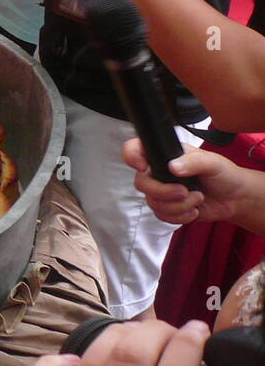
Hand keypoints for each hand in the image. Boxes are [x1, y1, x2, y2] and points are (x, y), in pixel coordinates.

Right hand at [122, 138, 254, 225]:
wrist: (235, 199)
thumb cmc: (223, 174)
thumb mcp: (212, 163)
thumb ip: (194, 162)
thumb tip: (172, 167)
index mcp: (164, 155)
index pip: (135, 149)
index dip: (131, 156)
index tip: (143, 167)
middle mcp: (158, 172)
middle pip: (141, 183)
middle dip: (163, 192)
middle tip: (184, 192)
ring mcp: (160, 191)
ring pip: (153, 203)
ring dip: (178, 205)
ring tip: (197, 199)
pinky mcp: (167, 208)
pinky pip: (162, 216)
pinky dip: (180, 216)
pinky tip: (194, 211)